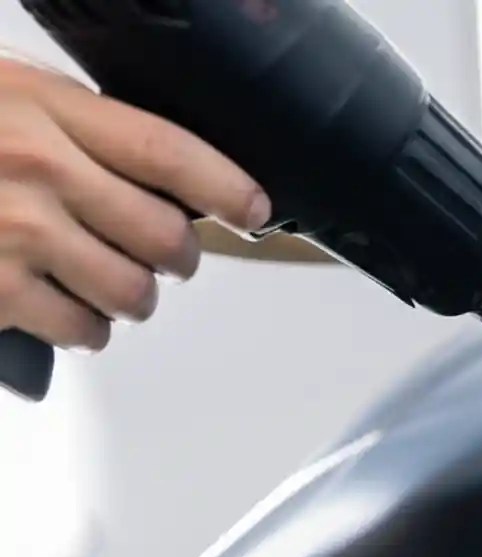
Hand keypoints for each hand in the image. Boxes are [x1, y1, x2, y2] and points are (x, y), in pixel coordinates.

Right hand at [0, 58, 270, 351]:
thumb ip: (74, 129)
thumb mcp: (5, 99)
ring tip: (117, 290)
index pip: (167, 150)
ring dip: (134, 299)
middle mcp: (35, 166)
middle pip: (163, 232)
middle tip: (171, 259)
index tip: (255, 208)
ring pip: (132, 291)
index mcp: (43, 107)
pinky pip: (81, 328)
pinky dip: (85, 329)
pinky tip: (68, 312)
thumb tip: (160, 175)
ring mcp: (13, 231)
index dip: (226, 186)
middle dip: (179, 257)